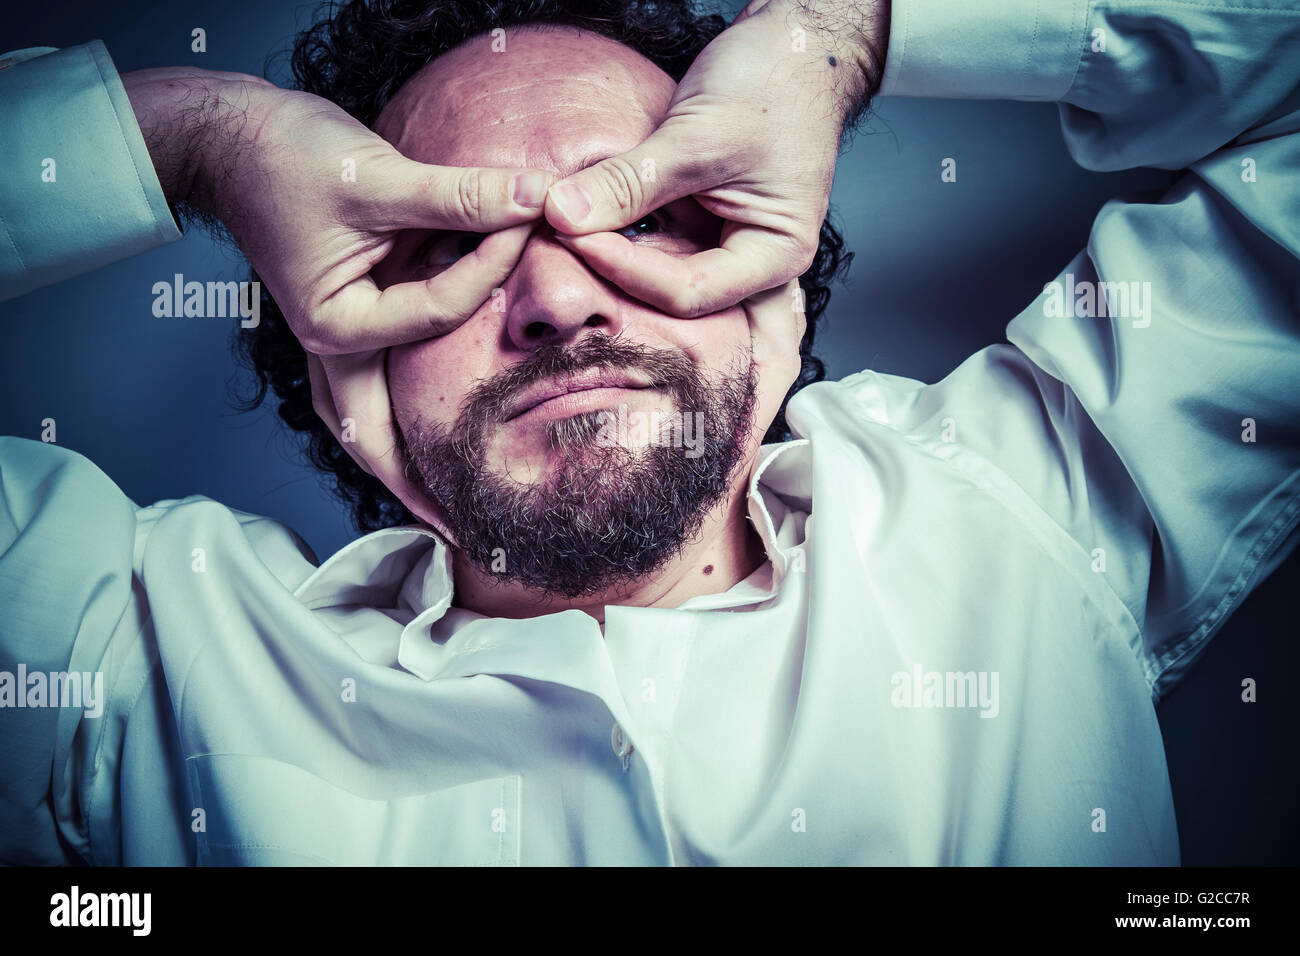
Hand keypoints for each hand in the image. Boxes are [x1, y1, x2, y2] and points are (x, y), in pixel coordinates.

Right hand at [123, 69, 554, 537]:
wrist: (234, 141)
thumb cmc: (291, 157)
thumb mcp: (375, 176)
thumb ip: (456, 194)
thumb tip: (532, 198)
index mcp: (335, 325)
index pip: (435, 314)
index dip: (488, 268)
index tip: (528, 224)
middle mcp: (330, 349)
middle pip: (376, 442)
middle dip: (420, 491)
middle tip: (468, 537)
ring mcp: (332, 345)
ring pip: (366, 427)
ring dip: (403, 468)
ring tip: (445, 514)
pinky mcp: (343, 324)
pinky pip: (373, 391)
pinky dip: (398, 420)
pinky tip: (427, 439)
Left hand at [542, 0, 888, 317]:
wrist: (795, 45)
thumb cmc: (771, 84)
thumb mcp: (696, 137)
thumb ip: (628, 183)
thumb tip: (559, 214)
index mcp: (775, 257)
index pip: (686, 292)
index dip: (623, 269)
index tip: (569, 233)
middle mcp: (756, 264)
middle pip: (672, 294)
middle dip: (613, 270)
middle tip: (555, 237)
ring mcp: (731, 244)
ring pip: (660, 272)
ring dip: (612, 253)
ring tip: (564, 228)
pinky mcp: (708, 222)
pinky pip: (660, 242)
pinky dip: (623, 232)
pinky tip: (586, 218)